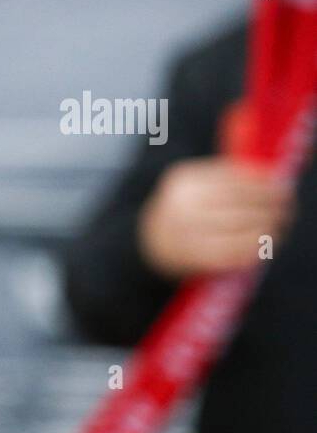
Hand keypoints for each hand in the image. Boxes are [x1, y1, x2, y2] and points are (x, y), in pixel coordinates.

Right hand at [138, 158, 294, 277]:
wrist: (144, 246)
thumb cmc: (180, 213)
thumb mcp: (191, 187)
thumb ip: (224, 178)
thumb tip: (271, 176)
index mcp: (184, 180)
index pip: (234, 177)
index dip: (263, 182)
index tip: (282, 186)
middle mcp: (184, 204)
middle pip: (241, 201)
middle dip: (271, 205)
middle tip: (288, 208)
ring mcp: (187, 231)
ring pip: (242, 225)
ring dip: (268, 226)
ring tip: (279, 227)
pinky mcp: (194, 257)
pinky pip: (234, 250)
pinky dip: (254, 246)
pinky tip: (264, 243)